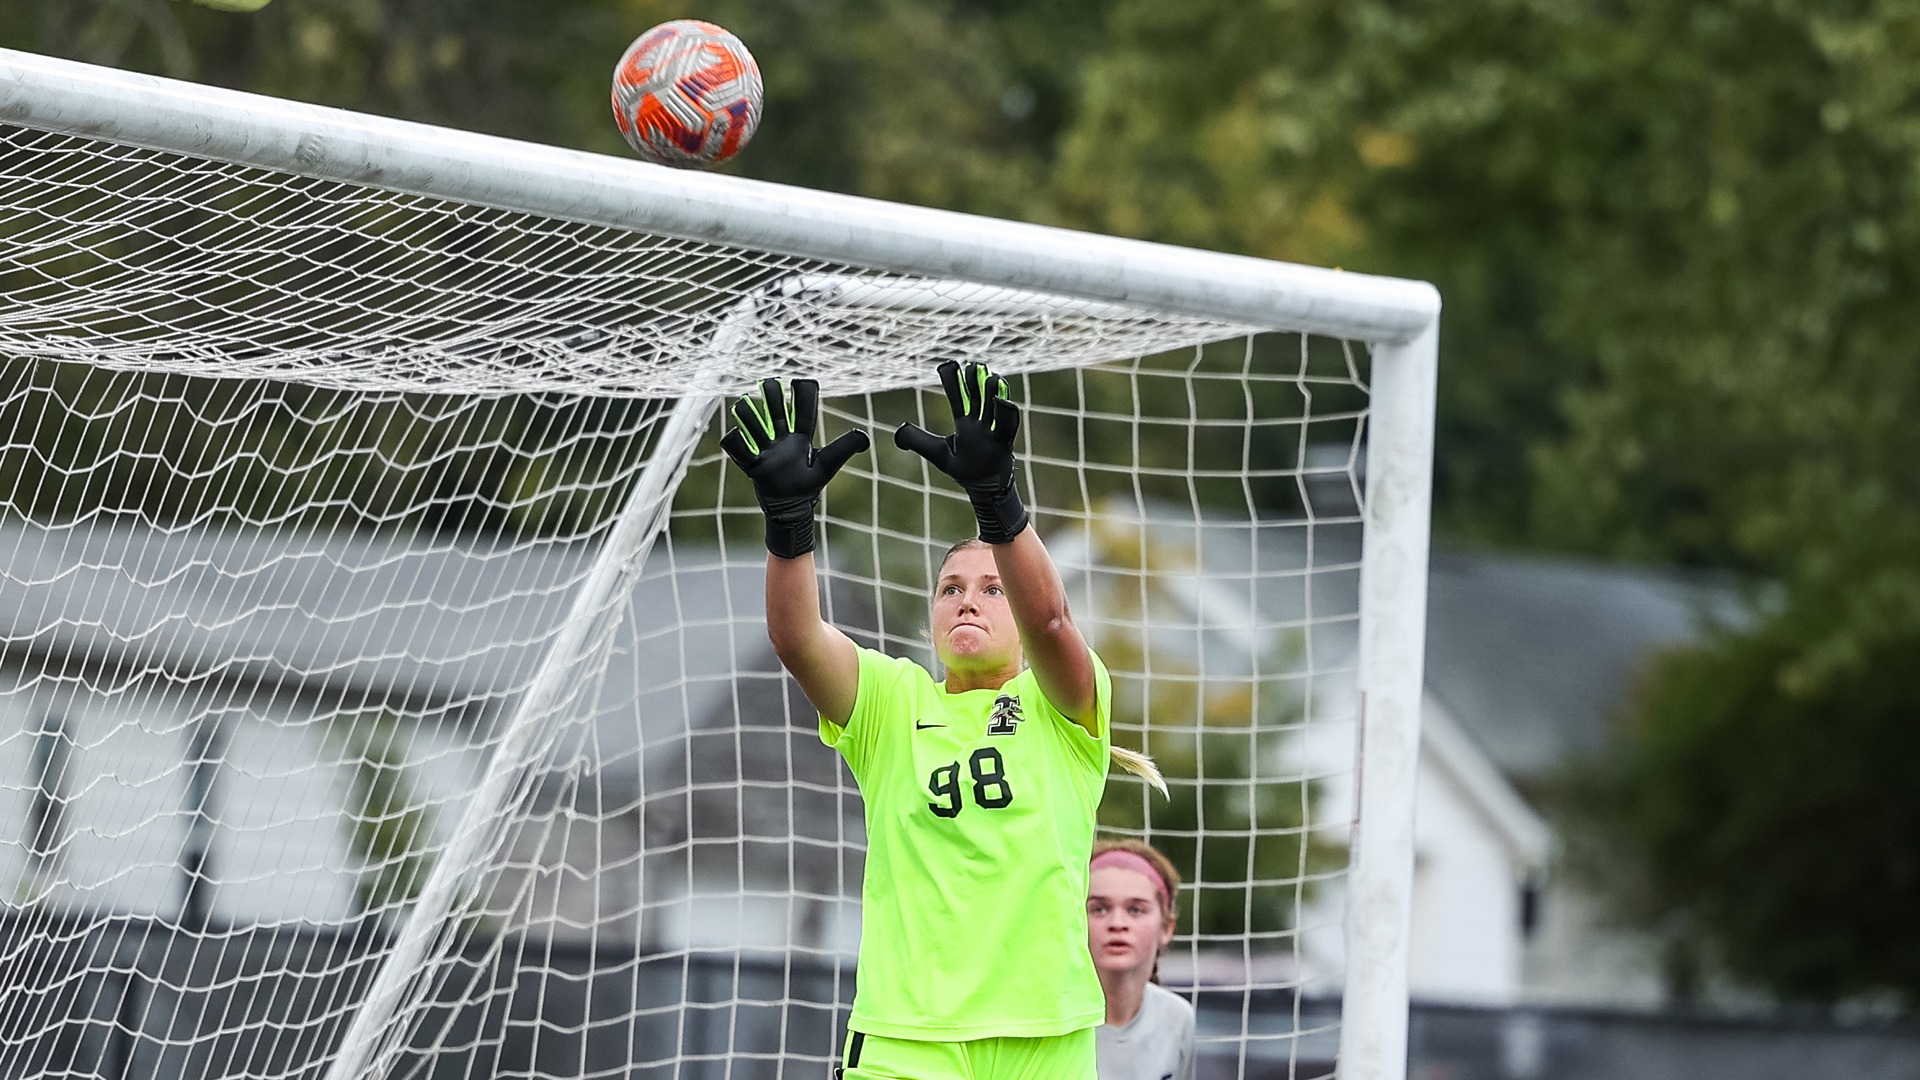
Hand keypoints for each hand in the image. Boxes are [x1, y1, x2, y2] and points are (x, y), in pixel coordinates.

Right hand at [721, 378, 869, 558]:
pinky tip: (735, 436)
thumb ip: (844, 448)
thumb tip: (865, 437)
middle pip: (774, 407)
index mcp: (801, 436)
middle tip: (770, 385)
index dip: (802, 393)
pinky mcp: (753, 464)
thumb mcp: (828, 464)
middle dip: (771, 393)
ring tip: (744, 405)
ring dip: (748, 414)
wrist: (790, 508)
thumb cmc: (808, 484)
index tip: (799, 382)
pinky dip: (734, 441)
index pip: (803, 409)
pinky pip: (739, 450)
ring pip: (752, 422)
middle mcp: (782, 437)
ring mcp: (765, 449)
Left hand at [894, 360, 1028, 543]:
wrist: (985, 489)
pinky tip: (1002, 400)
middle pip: (978, 394)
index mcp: (965, 423)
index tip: (949, 365)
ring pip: (994, 403)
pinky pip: (1008, 424)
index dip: (953, 380)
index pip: (958, 396)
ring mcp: (993, 430)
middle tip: (973, 365)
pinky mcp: (1004, 442)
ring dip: (992, 389)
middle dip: (975, 379)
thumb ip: (918, 440)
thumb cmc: (964, 469)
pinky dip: (1006, 411)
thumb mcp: (937, 454)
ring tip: (989, 377)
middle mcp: (980, 422)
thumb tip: (898, 431)